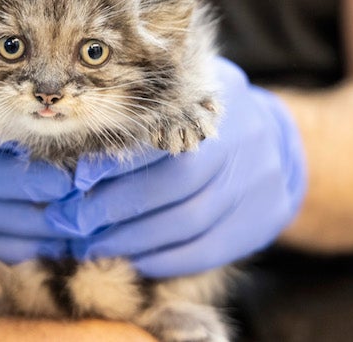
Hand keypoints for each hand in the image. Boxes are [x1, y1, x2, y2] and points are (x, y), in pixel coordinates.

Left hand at [47, 57, 306, 277]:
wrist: (281, 142)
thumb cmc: (209, 117)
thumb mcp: (187, 92)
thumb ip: (146, 105)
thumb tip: (81, 132)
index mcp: (216, 102)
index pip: (159, 139)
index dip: (114, 164)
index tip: (75, 180)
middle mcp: (244, 142)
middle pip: (172, 185)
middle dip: (113, 207)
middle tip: (71, 221)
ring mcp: (259, 183)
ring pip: (188, 223)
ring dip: (132, 240)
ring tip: (91, 246)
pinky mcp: (264, 221)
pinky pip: (209, 250)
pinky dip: (165, 260)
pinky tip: (133, 261)